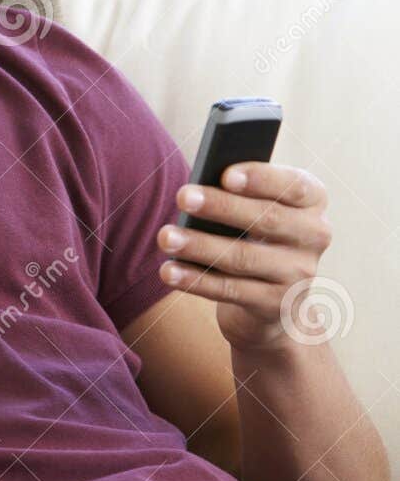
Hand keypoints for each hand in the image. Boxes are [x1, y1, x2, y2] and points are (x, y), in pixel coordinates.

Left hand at [157, 162, 332, 355]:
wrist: (274, 304)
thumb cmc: (256, 237)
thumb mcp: (259, 210)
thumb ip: (241, 195)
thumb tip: (199, 189)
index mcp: (312, 201)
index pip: (294, 185)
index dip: (262, 178)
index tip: (226, 174)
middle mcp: (314, 236)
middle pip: (266, 219)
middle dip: (221, 207)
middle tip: (182, 195)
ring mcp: (298, 274)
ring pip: (244, 257)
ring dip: (199, 245)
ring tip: (166, 236)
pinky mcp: (275, 305)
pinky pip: (230, 290)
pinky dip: (196, 280)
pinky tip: (169, 271)